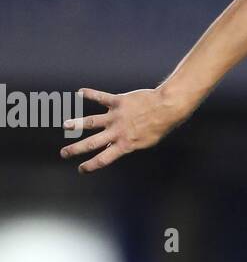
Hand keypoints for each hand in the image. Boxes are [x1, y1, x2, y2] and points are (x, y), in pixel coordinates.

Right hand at [60, 86, 186, 173]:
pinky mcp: (118, 101)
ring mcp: (116, 117)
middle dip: (76, 149)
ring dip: (76, 123)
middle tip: (64, 153)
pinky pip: (101, 97)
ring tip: (66, 125)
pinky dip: (90, 94)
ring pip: (91, 121)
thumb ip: (128, 144)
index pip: (103, 159)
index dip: (90, 166)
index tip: (81, 169)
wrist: (167, 108)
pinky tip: (80, 92)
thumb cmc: (158, 126)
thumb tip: (115, 147)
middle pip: (91, 143)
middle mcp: (117, 132)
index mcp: (125, 145)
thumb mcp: (145, 142)